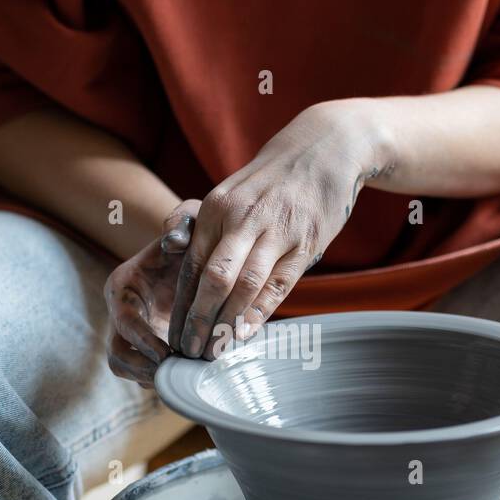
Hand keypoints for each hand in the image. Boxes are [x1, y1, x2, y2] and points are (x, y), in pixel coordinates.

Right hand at [105, 200, 200, 385]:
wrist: (193, 252)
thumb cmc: (190, 236)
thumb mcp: (188, 221)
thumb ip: (181, 224)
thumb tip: (175, 241)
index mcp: (122, 286)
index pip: (123, 321)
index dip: (143, 340)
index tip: (166, 353)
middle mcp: (121, 313)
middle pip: (117, 355)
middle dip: (143, 369)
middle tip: (175, 375)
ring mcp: (132, 334)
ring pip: (127, 369)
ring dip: (152, 379)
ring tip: (184, 379)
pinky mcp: (146, 348)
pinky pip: (146, 375)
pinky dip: (165, 379)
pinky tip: (191, 376)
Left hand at [168, 100, 383, 356]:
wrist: (324, 148)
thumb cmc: (271, 180)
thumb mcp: (230, 190)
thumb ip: (204, 224)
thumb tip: (175, 255)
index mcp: (217, 208)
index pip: (192, 266)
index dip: (182, 305)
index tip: (175, 334)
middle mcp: (243, 218)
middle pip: (214, 279)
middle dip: (198, 320)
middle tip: (190, 351)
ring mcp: (277, 230)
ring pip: (245, 285)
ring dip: (228, 323)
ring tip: (215, 350)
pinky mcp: (306, 241)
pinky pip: (279, 283)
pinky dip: (261, 311)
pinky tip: (246, 332)